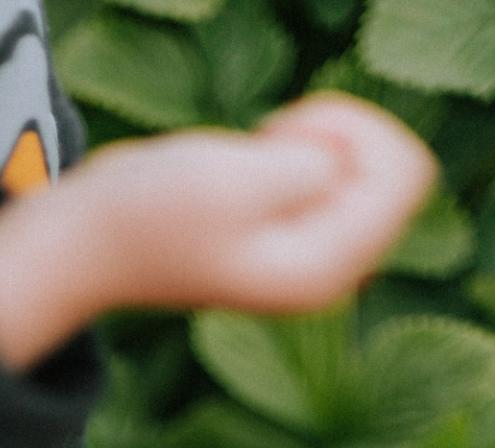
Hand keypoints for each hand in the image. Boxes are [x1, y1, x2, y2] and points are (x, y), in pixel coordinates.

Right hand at [0, 93, 436, 370]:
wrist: (91, 243)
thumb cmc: (153, 212)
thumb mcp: (242, 174)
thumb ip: (314, 166)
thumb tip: (341, 167)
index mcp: (326, 269)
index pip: (404, 174)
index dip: (357, 127)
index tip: (289, 131)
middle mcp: (328, 273)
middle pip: (391, 168)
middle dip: (339, 132)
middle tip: (269, 140)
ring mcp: (307, 256)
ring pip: (360, 166)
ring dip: (312, 138)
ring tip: (252, 154)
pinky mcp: (285, 234)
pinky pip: (326, 172)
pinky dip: (295, 149)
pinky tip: (248, 164)